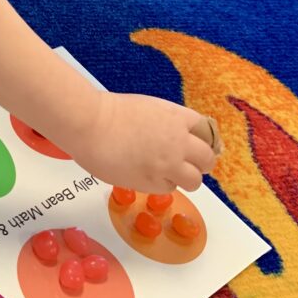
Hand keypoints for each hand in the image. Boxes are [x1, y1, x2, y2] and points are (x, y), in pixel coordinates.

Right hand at [73, 91, 216, 191]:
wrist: (91, 125)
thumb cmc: (110, 112)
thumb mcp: (148, 108)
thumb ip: (167, 123)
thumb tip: (175, 136)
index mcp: (177, 117)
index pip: (207, 132)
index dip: (202, 140)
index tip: (196, 146)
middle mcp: (179, 141)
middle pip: (207, 158)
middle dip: (200, 162)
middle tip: (186, 164)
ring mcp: (168, 164)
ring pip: (195, 180)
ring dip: (185, 178)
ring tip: (167, 174)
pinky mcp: (154, 183)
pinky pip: (169, 189)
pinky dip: (162, 185)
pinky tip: (147, 175)